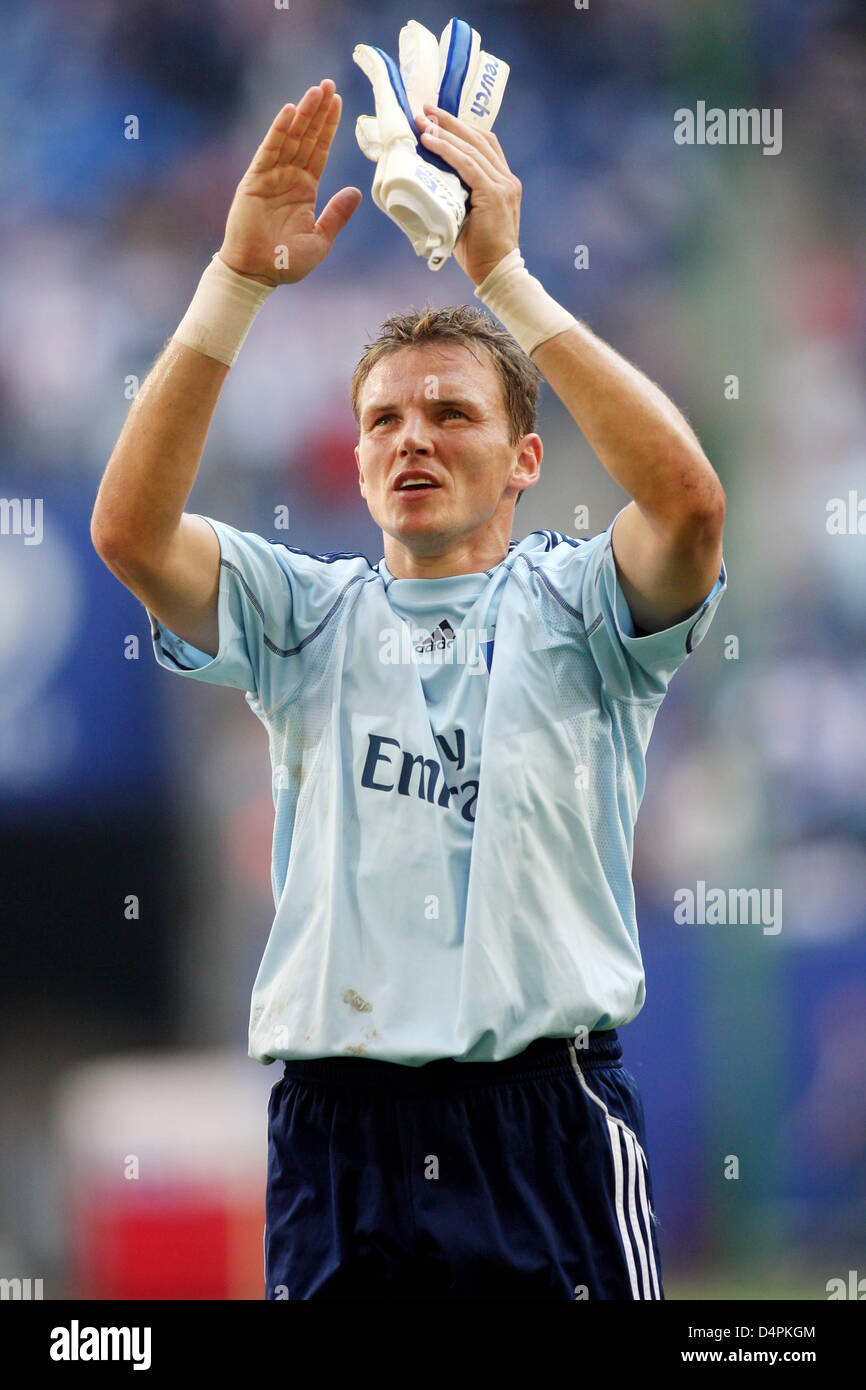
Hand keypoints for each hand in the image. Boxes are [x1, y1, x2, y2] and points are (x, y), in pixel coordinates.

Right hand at [219, 80, 361, 286]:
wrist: (257, 273)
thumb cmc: (286, 262)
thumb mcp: (320, 239)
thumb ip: (337, 215)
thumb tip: (357, 191)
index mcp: (305, 189)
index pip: (320, 151)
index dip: (329, 127)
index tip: (339, 102)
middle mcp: (289, 178)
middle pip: (307, 137)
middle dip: (318, 111)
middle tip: (329, 84)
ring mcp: (272, 176)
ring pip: (291, 138)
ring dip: (303, 113)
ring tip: (316, 90)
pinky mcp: (255, 179)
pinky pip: (269, 149)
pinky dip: (279, 130)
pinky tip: (290, 110)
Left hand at [416, 105, 520, 285]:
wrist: (496, 272)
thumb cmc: (478, 252)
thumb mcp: (467, 216)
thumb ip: (458, 196)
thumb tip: (428, 183)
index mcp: (504, 182)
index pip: (485, 144)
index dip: (462, 127)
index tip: (438, 117)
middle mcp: (507, 179)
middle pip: (478, 138)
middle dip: (450, 122)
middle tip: (426, 109)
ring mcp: (503, 185)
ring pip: (471, 148)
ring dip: (444, 132)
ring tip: (423, 122)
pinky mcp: (493, 194)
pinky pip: (467, 164)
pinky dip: (447, 150)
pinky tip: (431, 141)